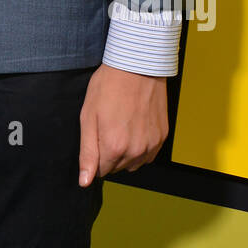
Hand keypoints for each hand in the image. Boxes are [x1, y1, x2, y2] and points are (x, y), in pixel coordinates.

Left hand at [77, 63, 168, 185]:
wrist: (137, 66)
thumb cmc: (109, 87)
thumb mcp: (88, 117)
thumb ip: (87, 153)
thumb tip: (85, 181)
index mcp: (114, 147)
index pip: (101, 171)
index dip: (96, 154)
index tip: (97, 135)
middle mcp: (136, 151)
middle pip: (117, 168)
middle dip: (110, 153)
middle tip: (108, 126)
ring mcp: (152, 145)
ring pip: (134, 163)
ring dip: (126, 152)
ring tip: (122, 125)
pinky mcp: (163, 136)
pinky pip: (149, 154)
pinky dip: (141, 146)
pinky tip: (135, 126)